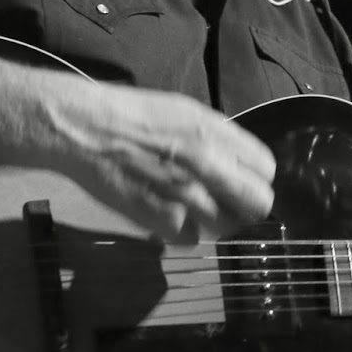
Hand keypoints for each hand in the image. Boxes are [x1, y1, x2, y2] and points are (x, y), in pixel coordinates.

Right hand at [50, 83, 275, 241]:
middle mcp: (209, 165)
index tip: (243, 179)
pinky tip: (169, 215)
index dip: (256, 176)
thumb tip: (239, 162)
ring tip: (196, 208)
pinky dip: (183, 232)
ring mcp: (186, 196)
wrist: (85, 130)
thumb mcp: (186, 112)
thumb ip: (218, 137)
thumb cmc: (134, 115)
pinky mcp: (161, 220)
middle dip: (248, 204)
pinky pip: (191, 239)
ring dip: (216, 220)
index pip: (266, 168)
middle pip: (259, 203)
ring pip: (229, 227)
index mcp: (216, 133)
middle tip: (230, 202)